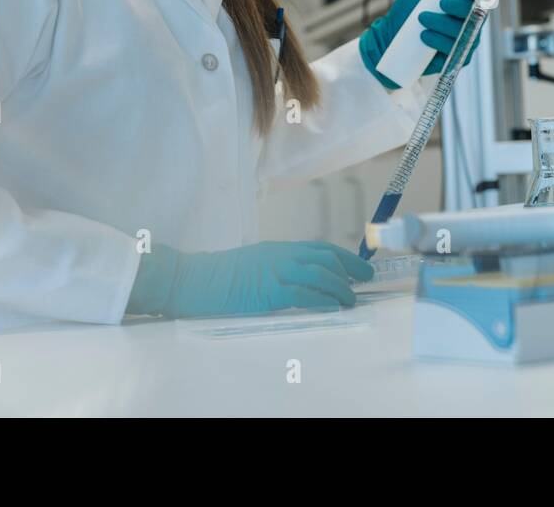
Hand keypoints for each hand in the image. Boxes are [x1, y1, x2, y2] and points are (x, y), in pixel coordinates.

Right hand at [126, 241, 374, 317]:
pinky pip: (302, 293)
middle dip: (350, 271)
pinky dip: (322, 299)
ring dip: (340, 287)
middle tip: (364, 283)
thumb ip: (277, 267)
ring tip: (352, 300)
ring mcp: (274, 272)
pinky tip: (334, 306)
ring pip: (319, 274)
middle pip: (325, 258)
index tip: (361, 268)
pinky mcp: (266, 291)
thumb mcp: (254, 262)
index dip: (345, 257)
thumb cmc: (217, 275)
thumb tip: (302, 280)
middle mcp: (280, 255)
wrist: (190, 278)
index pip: (320, 248)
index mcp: (278, 248)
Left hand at [358, 0, 480, 89]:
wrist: (391, 36)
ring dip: (443, 25)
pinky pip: (455, 51)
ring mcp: (465, 40)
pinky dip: (439, 42)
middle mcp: (470, 21)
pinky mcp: (457, 58)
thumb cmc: (408, 9)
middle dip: (457, 7)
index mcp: (466, 2)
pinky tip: (425, 36)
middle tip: (440, 3)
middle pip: (474, 14)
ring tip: (421, 19)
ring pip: (463, 33)